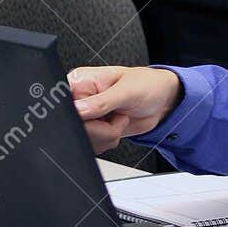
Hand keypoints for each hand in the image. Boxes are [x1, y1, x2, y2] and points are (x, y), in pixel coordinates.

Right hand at [67, 65, 182, 154]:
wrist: (161, 101)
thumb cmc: (147, 85)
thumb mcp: (127, 90)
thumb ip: (102, 101)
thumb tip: (79, 110)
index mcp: (81, 81)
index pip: (65, 104)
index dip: (80, 115)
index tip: (97, 116)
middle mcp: (79, 99)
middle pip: (74, 126)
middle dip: (100, 129)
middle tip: (116, 117)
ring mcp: (85, 116)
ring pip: (83, 139)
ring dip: (106, 136)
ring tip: (118, 119)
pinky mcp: (93, 129)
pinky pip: (92, 145)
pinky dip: (107, 141)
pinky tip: (116, 127)